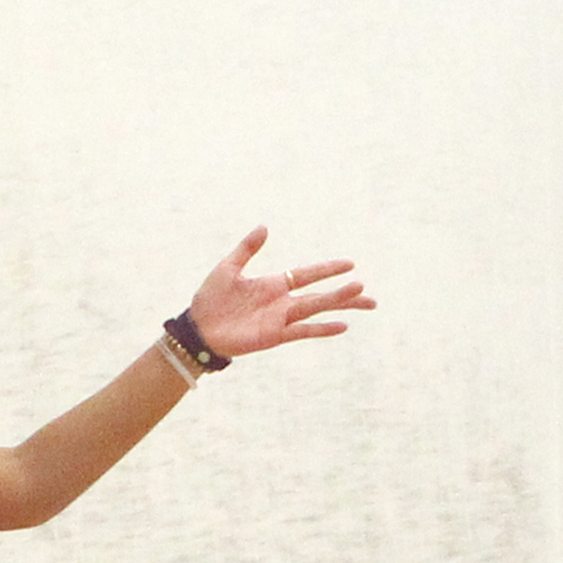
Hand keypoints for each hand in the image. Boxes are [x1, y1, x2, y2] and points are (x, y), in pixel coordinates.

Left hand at [188, 226, 374, 357]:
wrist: (197, 329)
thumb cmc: (210, 300)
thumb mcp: (228, 268)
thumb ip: (247, 249)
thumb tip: (264, 226)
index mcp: (273, 284)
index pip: (307, 274)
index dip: (327, 269)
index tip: (349, 264)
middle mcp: (281, 302)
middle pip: (319, 294)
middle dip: (342, 291)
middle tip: (364, 287)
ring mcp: (280, 319)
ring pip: (315, 309)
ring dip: (337, 304)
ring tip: (363, 299)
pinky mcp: (274, 336)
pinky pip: (302, 331)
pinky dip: (321, 329)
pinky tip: (342, 326)